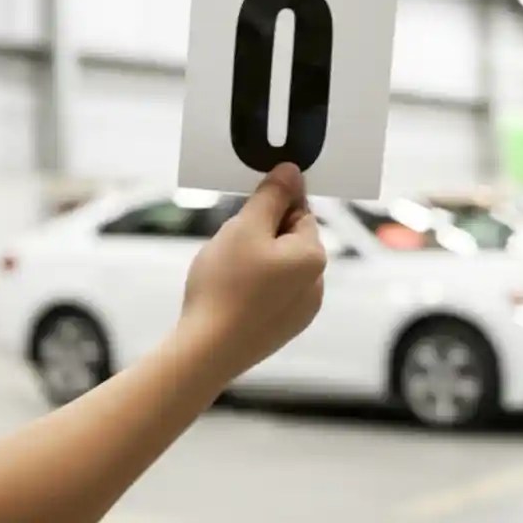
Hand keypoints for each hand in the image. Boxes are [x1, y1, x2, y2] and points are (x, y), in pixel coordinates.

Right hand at [177, 164, 325, 381]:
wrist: (206, 351)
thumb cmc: (225, 284)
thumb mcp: (246, 227)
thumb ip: (271, 197)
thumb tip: (292, 171)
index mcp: (314, 256)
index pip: (301, 212)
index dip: (272, 206)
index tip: (245, 211)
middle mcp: (316, 284)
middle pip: (290, 240)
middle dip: (261, 235)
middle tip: (230, 245)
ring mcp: (301, 311)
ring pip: (279, 268)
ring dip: (255, 261)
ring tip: (225, 272)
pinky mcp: (282, 330)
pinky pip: (271, 294)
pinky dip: (253, 288)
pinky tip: (228, 295)